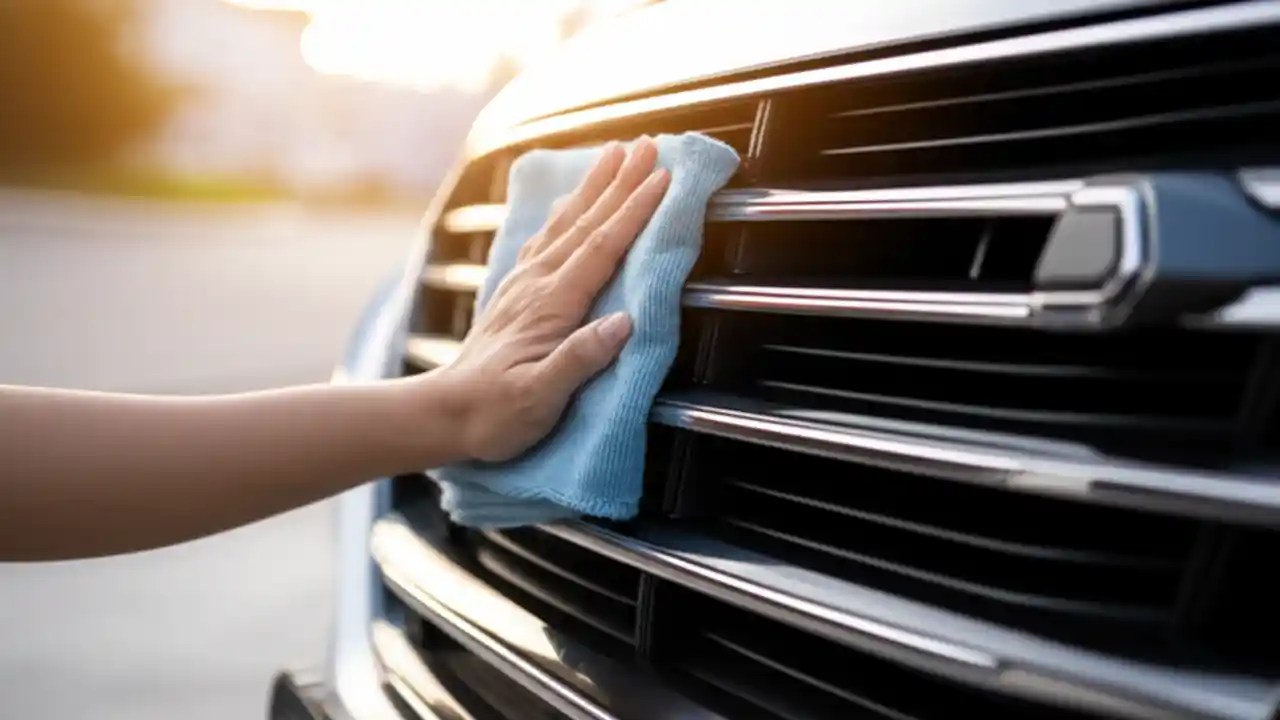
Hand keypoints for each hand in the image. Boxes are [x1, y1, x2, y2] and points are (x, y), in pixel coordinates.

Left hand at [432, 137, 669, 462]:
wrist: (445, 414)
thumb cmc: (496, 415)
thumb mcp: (540, 398)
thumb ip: (580, 359)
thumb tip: (624, 322)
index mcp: (550, 306)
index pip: (600, 248)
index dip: (634, 212)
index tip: (663, 178)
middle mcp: (536, 284)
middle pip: (587, 222)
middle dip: (621, 181)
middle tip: (650, 144)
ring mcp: (524, 284)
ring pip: (567, 222)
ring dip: (595, 185)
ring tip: (616, 153)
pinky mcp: (517, 292)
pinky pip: (548, 237)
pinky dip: (567, 211)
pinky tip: (572, 201)